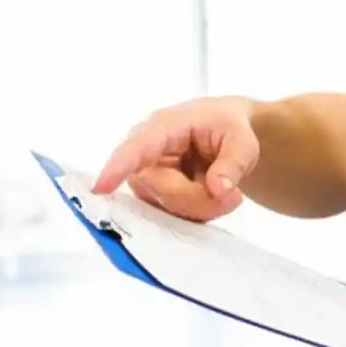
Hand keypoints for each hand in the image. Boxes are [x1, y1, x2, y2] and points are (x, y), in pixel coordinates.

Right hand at [92, 96, 260, 221]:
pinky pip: (172, 219)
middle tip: (234, 194)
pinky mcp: (153, 200)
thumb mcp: (243, 140)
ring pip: (167, 210)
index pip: (137, 147)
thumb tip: (218, 188)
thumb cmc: (228, 129)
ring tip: (229, 192)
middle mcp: (147, 155)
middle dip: (201, 199)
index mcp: (165, 127)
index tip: (101, 187)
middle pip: (162, 190)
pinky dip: (198, 215)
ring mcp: (147, 181)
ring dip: (202, 208)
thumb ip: (234, 163)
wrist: (226, 134)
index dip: (119, 167)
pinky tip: (214, 199)